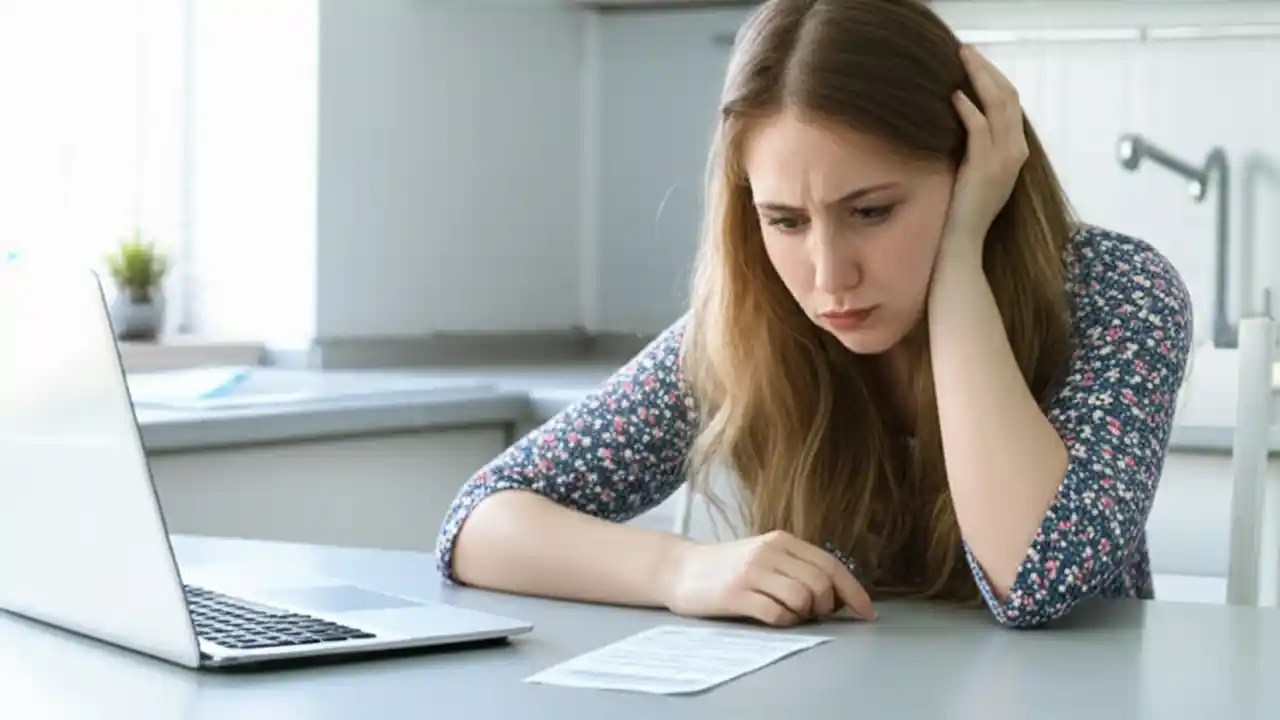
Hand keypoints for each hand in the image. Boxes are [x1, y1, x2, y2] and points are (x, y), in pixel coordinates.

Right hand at [663, 530, 875, 626]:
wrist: (681, 569)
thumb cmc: (729, 566)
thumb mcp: (765, 555)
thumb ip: (796, 566)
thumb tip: (837, 595)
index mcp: (781, 540)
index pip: (831, 565)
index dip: (854, 591)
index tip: (866, 613)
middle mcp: (769, 552)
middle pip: (820, 583)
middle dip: (826, 606)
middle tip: (811, 613)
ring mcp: (751, 572)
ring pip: (802, 598)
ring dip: (803, 615)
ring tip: (789, 614)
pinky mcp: (736, 594)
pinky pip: (776, 614)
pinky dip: (784, 622)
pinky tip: (773, 618)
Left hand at [943, 45, 1029, 264]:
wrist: (963, 243)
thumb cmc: (963, 210)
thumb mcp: (976, 172)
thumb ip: (977, 147)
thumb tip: (962, 119)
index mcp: (1016, 151)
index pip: (1011, 103)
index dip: (995, 79)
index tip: (975, 63)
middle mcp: (1016, 152)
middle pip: (1008, 97)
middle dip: (987, 70)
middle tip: (966, 52)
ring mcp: (1003, 160)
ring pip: (998, 105)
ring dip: (978, 79)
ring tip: (960, 61)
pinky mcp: (985, 167)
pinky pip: (979, 128)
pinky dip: (967, 108)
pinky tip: (953, 96)